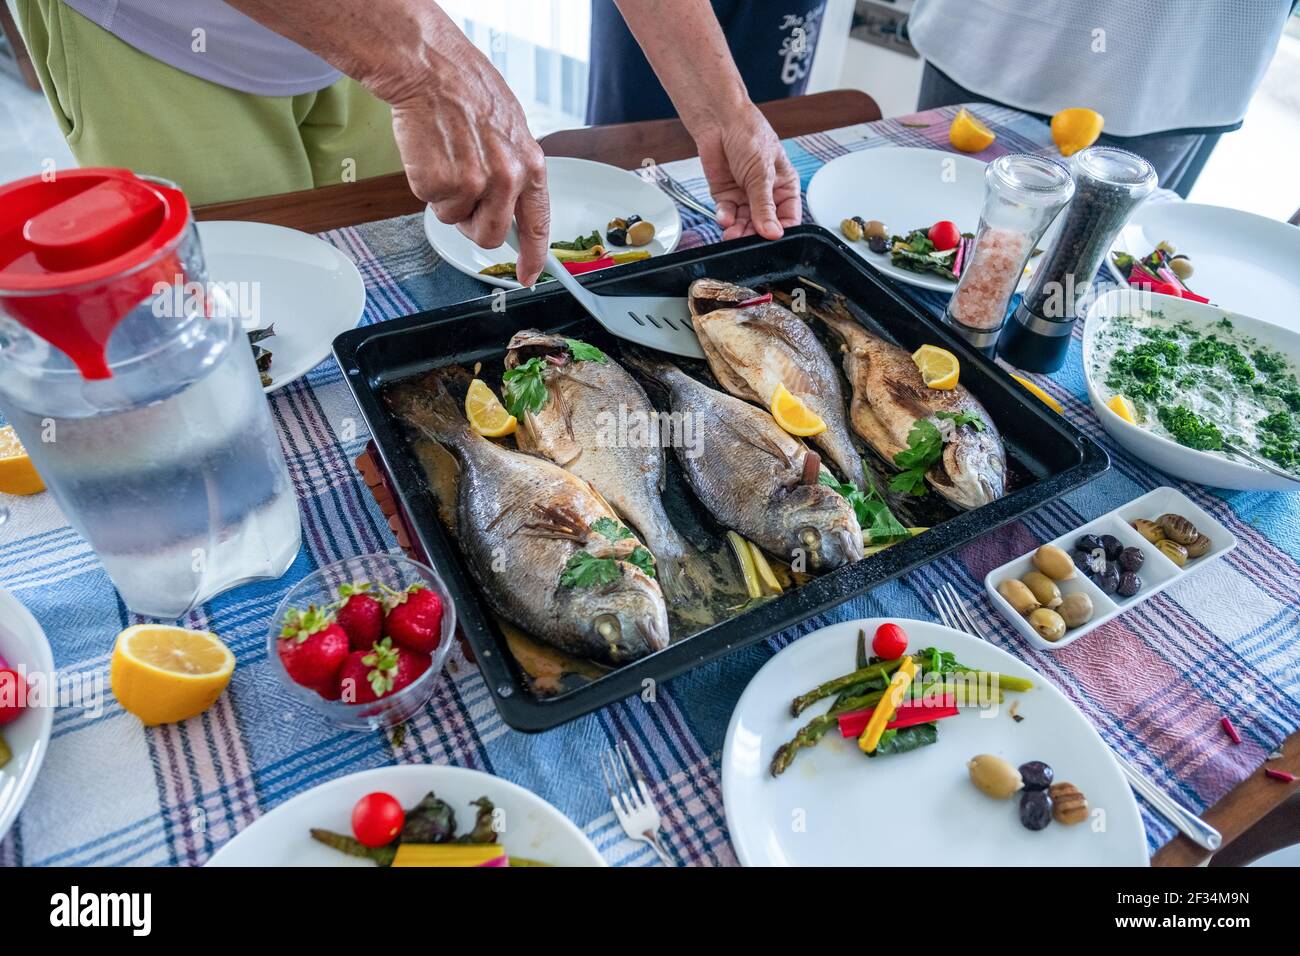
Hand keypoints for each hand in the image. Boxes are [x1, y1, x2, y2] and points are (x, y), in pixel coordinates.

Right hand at [384, 38, 549, 284]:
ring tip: (446, 158)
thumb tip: (511, 204)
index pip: (537, 223)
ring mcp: (474, 183)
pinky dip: (426, 184)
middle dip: (474, 226)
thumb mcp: (508, 129)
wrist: (429, 68)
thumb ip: (513, 169)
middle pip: (491, 235)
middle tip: (462, 195)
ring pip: (457, 221)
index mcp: (529, 164)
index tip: (529, 275)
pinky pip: (432, 204)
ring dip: (447, 200)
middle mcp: (507, 178)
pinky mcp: (441, 184)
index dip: (534, 256)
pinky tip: (431, 153)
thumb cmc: (465, 89)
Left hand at [694, 104, 800, 240]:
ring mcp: (745, 195)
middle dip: (755, 234)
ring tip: (732, 233)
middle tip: (746, 240)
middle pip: (764, 224)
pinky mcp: (726, 195)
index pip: (789, 217)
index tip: (771, 240)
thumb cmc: (748, 134)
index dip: (780, 231)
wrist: (719, 121)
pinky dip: (725, 218)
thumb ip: (764, 206)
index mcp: (784, 185)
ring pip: (744, 223)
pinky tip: (724, 217)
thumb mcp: (761, 173)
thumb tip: (773, 232)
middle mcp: (766, 193)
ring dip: (738, 230)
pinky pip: (727, 214)